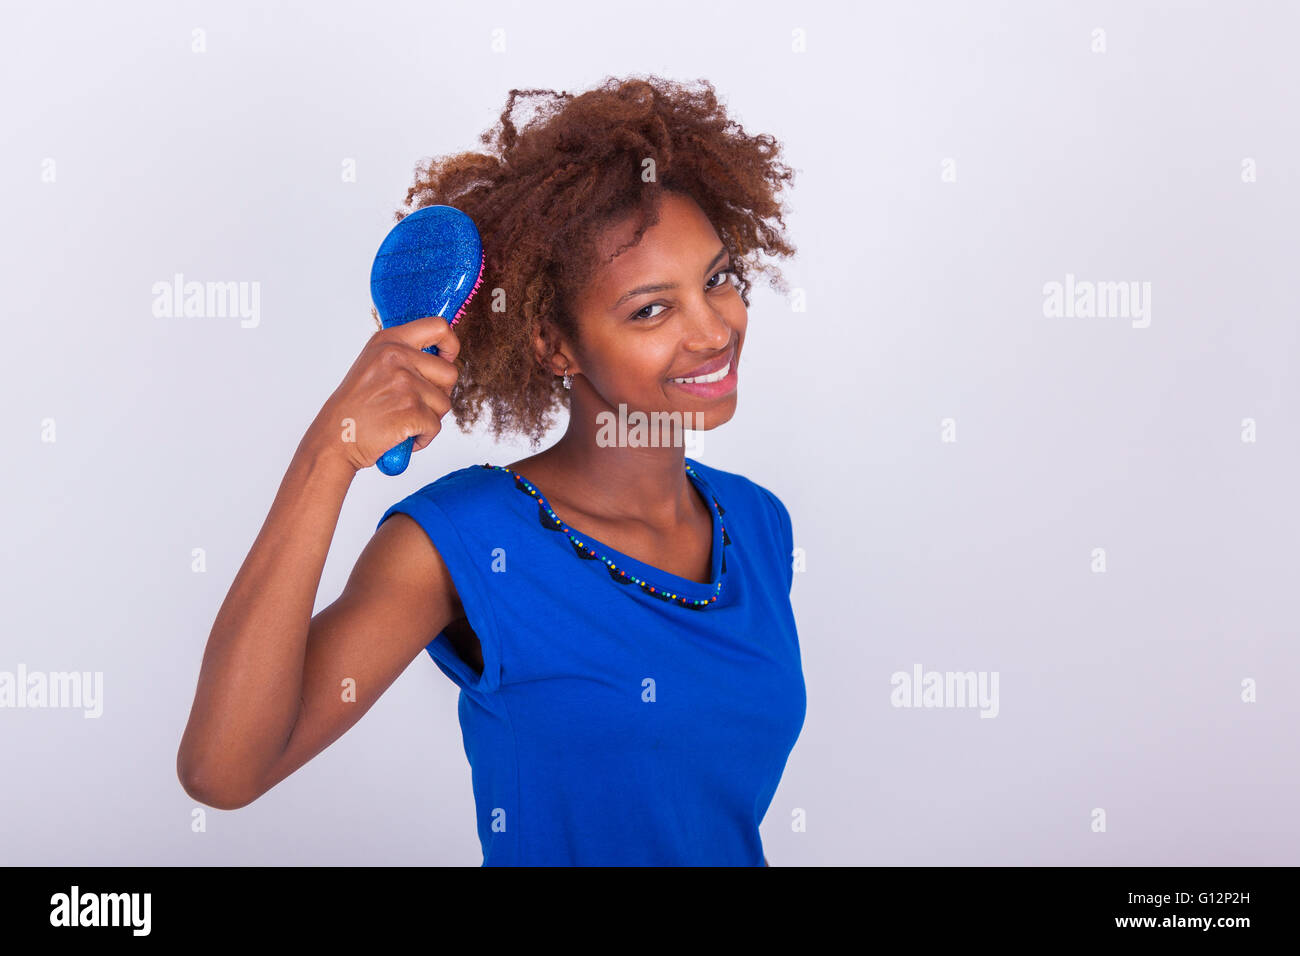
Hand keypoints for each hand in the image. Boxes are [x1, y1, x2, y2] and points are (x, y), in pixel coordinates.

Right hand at [304, 316, 460, 472]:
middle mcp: (397, 357)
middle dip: (440, 394)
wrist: (334, 437)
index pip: (439, 327)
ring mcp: (404, 383)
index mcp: (389, 341)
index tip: (446, 361)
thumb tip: (441, 357)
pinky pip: (435, 426)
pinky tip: (403, 436)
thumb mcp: (375, 364)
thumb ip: (405, 355)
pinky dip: (423, 437)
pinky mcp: (410, 410)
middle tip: (416, 405)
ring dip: (430, 418)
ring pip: (444, 403)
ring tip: (404, 421)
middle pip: (450, 373)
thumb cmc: (355, 406)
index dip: (451, 346)